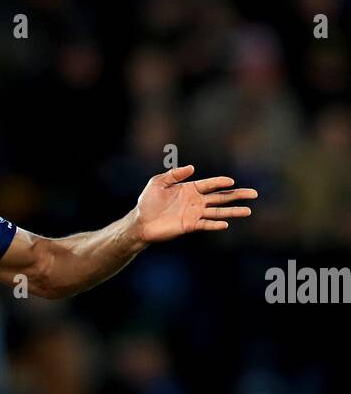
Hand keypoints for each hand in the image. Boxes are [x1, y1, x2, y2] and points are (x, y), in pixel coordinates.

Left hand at [135, 165, 256, 241]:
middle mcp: (196, 201)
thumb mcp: (158, 182)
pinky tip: (226, 223)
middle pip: (221, 197)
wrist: (141, 222)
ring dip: (233, 211)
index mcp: (190, 188)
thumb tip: (192, 167)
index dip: (220, 182)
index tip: (232, 181)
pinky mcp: (190, 226)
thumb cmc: (148, 201)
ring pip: (218, 211)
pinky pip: (206, 224)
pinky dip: (215, 224)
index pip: (210, 184)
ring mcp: (194, 214)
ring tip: (248, 211)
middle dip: (237, 195)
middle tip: (254, 194)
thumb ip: (174, 174)